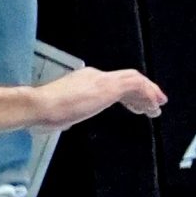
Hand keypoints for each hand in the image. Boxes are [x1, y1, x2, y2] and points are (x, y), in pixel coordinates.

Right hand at [30, 67, 166, 131]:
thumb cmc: (42, 112)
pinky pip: (136, 86)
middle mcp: (94, 76)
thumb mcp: (59, 112)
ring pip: (134, 80)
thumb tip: (65, 121)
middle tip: (154, 103)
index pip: (112, 83)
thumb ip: (67, 114)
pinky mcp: (108, 87)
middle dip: (143, 91)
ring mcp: (102, 80)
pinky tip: (152, 107)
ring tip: (157, 107)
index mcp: (83, 80)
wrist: (39, 105)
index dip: (128, 94)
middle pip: (126, 78)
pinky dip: (147, 95)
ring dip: (149, 94)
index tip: (135, 104)